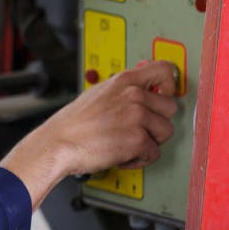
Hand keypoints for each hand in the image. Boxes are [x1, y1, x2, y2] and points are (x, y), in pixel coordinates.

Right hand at [0, 61, 177, 207]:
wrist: (59, 142)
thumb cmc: (74, 121)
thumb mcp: (100, 91)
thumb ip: (125, 85)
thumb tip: (144, 72)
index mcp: (124, 80)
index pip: (164, 70)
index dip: (170, 84)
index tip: (164, 93)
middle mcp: (134, 95)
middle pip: (170, 107)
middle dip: (157, 120)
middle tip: (137, 127)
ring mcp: (137, 117)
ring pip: (165, 132)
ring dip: (149, 141)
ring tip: (127, 141)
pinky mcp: (138, 140)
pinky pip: (154, 153)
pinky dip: (138, 158)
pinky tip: (121, 153)